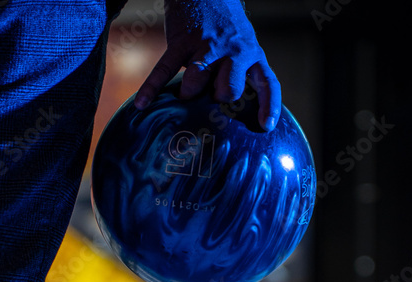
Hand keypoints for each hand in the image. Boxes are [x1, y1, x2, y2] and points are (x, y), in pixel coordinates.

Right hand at [134, 0, 280, 131]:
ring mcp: (208, 45)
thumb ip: (239, 72)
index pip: (267, 82)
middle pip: (229, 91)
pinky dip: (152, 88)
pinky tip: (142, 103)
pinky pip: (165, 70)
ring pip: (198, 82)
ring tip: (186, 91)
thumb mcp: (241, 45)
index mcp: (251, 53)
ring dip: (189, 92)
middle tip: (209, 95)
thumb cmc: (222, 25)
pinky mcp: (182, 41)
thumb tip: (225, 111)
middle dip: (217, 99)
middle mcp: (234, 50)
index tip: (266, 127)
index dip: (268, 105)